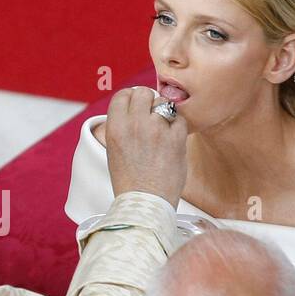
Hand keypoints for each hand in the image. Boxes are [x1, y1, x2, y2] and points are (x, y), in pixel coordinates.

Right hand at [103, 87, 187, 206]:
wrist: (145, 203)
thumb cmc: (129, 180)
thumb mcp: (115, 149)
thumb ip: (123, 126)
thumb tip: (136, 107)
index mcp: (115, 128)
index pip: (123, 95)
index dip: (130, 99)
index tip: (136, 107)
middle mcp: (134, 125)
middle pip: (143, 93)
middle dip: (148, 101)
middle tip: (150, 116)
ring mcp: (156, 130)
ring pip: (163, 103)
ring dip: (163, 113)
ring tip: (161, 131)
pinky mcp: (176, 138)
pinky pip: (179, 118)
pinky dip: (177, 127)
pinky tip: (172, 140)